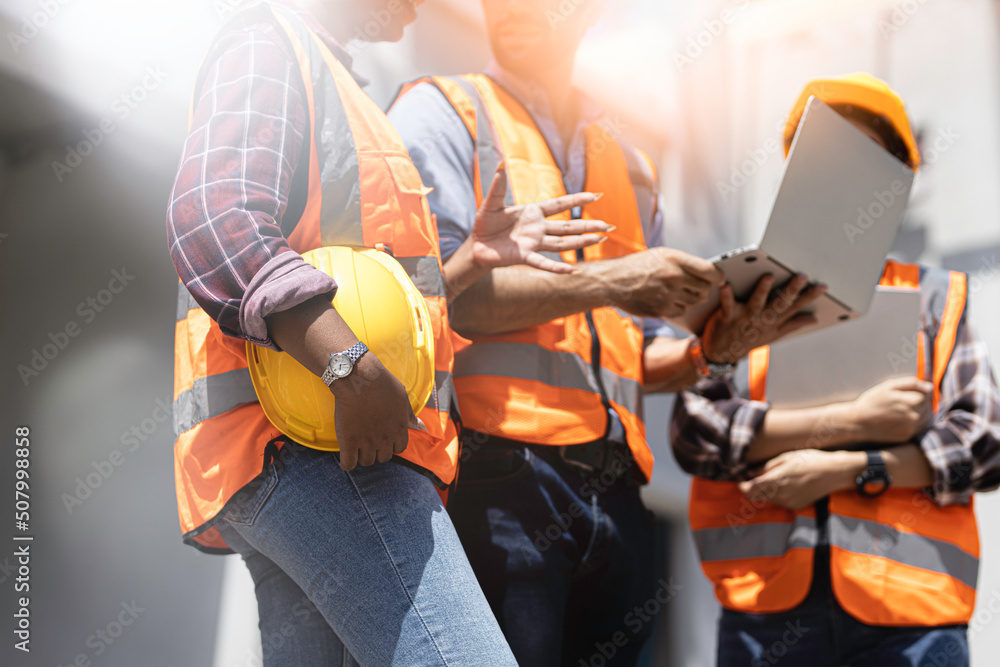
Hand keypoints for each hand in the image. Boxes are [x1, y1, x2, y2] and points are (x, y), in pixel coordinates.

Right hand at [329, 354, 423, 470]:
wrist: (359, 378)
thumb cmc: (382, 384)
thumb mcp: (402, 397)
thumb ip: (410, 415)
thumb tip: (421, 427)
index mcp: (399, 429)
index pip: (399, 449)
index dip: (391, 444)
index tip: (383, 438)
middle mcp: (385, 439)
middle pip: (383, 457)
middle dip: (377, 451)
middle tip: (368, 440)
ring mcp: (367, 442)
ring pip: (367, 461)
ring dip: (362, 456)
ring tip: (357, 445)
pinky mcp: (349, 441)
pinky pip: (349, 464)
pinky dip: (347, 463)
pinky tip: (346, 454)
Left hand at [471, 165, 612, 273]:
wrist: (476, 246)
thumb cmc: (485, 224)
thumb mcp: (491, 203)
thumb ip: (498, 187)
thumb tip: (501, 163)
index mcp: (533, 212)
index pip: (560, 205)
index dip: (577, 200)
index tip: (596, 196)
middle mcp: (538, 228)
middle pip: (568, 226)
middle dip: (588, 225)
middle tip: (609, 225)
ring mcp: (533, 244)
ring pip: (562, 243)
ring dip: (580, 242)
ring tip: (600, 240)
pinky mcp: (524, 257)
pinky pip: (543, 263)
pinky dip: (557, 268)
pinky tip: (573, 270)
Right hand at [600, 247, 724, 317]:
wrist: (612, 281)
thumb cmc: (637, 266)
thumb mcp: (661, 255)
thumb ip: (683, 264)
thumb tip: (707, 276)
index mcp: (675, 259)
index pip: (709, 271)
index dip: (719, 277)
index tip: (720, 279)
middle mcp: (673, 277)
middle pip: (704, 290)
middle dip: (703, 290)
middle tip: (697, 288)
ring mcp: (667, 295)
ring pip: (693, 302)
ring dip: (690, 299)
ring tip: (678, 292)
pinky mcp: (661, 310)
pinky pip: (680, 312)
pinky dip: (677, 308)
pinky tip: (667, 300)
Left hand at [702, 274, 826, 362]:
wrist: (721, 355)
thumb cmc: (748, 340)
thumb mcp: (773, 334)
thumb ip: (793, 324)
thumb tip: (814, 319)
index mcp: (774, 321)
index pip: (796, 306)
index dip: (810, 297)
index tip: (823, 286)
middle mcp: (762, 319)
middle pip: (780, 303)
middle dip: (791, 290)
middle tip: (802, 276)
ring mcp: (745, 318)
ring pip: (756, 302)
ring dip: (762, 290)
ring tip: (768, 277)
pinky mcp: (727, 317)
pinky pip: (727, 305)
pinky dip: (726, 296)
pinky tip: (726, 285)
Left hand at [738, 449, 864, 510]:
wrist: (834, 472)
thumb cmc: (810, 460)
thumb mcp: (785, 458)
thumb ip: (765, 468)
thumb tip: (748, 473)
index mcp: (777, 480)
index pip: (749, 489)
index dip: (742, 485)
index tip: (740, 478)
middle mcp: (782, 494)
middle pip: (756, 496)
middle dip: (750, 488)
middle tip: (750, 477)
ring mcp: (789, 502)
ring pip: (768, 499)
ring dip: (763, 491)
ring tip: (769, 478)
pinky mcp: (796, 506)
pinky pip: (780, 502)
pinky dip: (776, 495)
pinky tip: (784, 484)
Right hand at [851, 376, 932, 443]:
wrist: (859, 422)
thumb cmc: (872, 401)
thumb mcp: (888, 386)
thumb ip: (911, 383)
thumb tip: (930, 387)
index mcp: (911, 401)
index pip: (926, 395)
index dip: (918, 392)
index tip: (907, 393)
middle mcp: (914, 416)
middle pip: (927, 406)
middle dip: (919, 402)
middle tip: (902, 402)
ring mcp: (912, 428)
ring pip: (926, 417)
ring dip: (919, 412)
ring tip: (902, 410)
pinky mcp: (907, 436)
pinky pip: (919, 427)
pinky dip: (915, 422)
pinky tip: (902, 419)